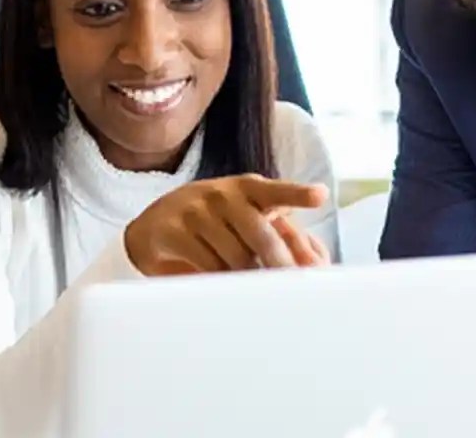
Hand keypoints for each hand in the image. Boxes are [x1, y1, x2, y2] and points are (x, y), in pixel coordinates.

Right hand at [125, 173, 328, 275]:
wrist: (155, 225)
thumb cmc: (216, 224)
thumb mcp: (247, 219)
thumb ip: (283, 235)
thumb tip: (314, 263)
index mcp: (248, 188)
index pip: (276, 192)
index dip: (298, 194)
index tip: (320, 195)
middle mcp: (223, 194)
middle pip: (261, 236)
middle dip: (280, 265)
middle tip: (294, 287)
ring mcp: (195, 210)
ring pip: (235, 257)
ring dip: (247, 277)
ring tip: (248, 284)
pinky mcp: (172, 230)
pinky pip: (207, 265)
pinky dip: (220, 279)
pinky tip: (221, 281)